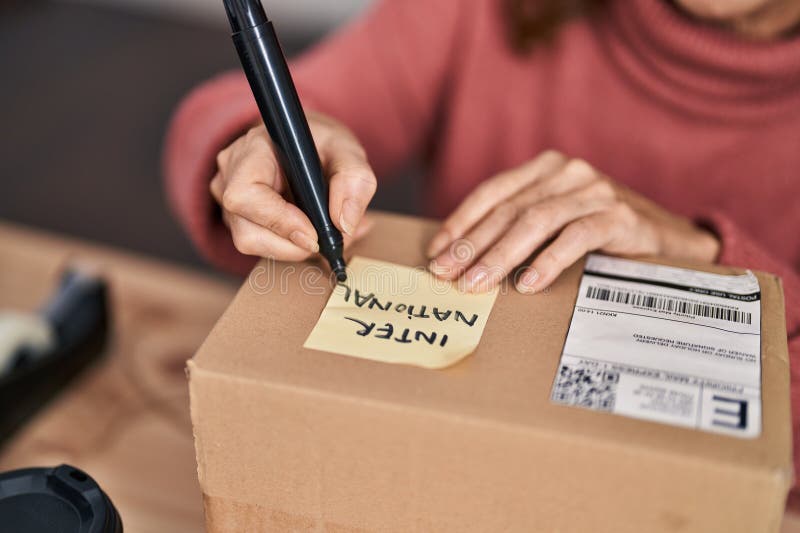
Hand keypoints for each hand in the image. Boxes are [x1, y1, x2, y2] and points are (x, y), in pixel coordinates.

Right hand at [210, 111, 376, 260]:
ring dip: (292, 248)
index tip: (312, 235)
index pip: (244, 194)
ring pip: (250, 242)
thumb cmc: (321, 143)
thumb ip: (354, 180)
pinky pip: (258, 244)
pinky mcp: (237, 217)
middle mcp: (231, 174)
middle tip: (327, 239)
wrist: (306, 145)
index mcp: (253, 149)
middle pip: (246, 230)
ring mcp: (228, 198)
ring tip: (323, 235)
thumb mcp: (347, 149)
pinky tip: (311, 233)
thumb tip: (345, 224)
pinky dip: (289, 246)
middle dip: (291, 244)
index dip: (277, 221)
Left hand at [427, 150, 719, 292]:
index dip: (461, 222)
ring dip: (500, 255)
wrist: (673, 240)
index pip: (492, 193)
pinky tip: (528, 284)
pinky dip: (548, 261)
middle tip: (446, 275)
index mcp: (546, 168)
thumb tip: (464, 257)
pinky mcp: (620, 215)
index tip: (436, 252)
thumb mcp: (557, 223)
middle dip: (472, 245)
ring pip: (536, 222)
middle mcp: (568, 172)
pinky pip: (575, 237)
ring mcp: (595, 191)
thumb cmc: (603, 235)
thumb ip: (520, 227)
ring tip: (477, 283)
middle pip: (508, 210)